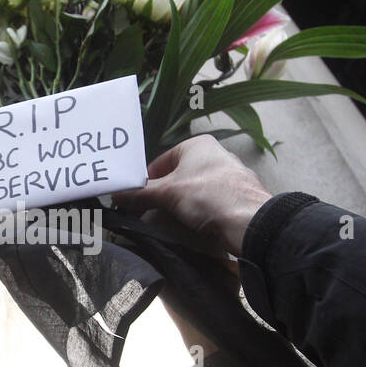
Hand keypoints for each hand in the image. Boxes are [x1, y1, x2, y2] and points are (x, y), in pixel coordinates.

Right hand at [115, 134, 270, 255]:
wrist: (249, 220)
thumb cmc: (207, 196)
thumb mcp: (167, 194)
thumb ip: (140, 194)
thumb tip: (116, 195)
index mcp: (198, 145)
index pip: (162, 161)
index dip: (147, 180)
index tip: (136, 198)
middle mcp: (215, 154)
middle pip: (178, 175)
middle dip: (163, 193)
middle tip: (150, 210)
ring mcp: (230, 174)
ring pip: (195, 188)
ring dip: (181, 202)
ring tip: (172, 218)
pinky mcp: (238, 194)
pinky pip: (211, 200)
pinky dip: (200, 209)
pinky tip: (196, 222)